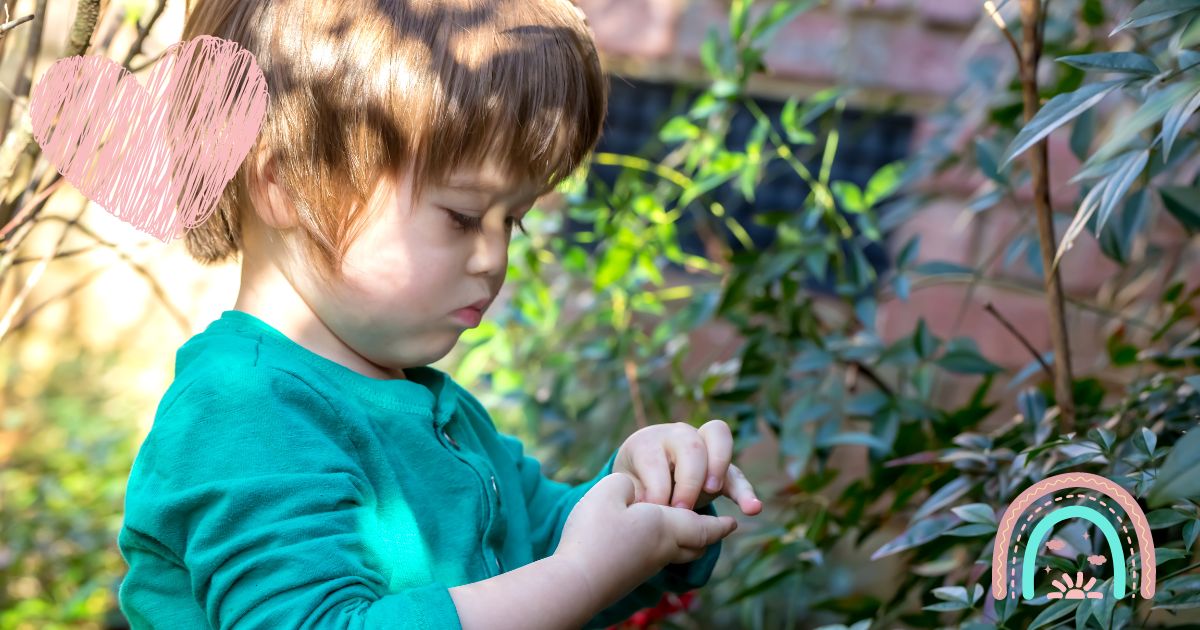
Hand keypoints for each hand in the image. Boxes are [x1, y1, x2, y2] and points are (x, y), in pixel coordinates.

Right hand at [556, 473, 738, 606]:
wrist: (575, 582)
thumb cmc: (594, 532)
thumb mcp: (610, 490)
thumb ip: (627, 483)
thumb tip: (633, 491)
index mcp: (667, 526)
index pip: (703, 525)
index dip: (719, 524)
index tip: (734, 522)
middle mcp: (663, 549)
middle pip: (696, 546)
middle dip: (709, 535)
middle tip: (719, 529)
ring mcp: (646, 566)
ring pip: (678, 555)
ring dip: (688, 544)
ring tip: (688, 536)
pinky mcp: (629, 576)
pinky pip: (657, 560)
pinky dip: (664, 549)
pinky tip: (648, 543)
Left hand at [612, 419, 762, 515]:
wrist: (645, 482)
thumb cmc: (634, 489)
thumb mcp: (627, 492)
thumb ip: (635, 498)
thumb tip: (641, 510)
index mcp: (647, 443)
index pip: (654, 458)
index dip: (656, 487)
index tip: (655, 511)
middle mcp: (676, 436)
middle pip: (690, 444)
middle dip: (688, 478)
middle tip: (682, 508)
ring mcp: (703, 446)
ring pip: (718, 439)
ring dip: (718, 466)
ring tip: (713, 491)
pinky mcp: (722, 468)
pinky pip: (737, 474)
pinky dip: (745, 491)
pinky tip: (753, 509)